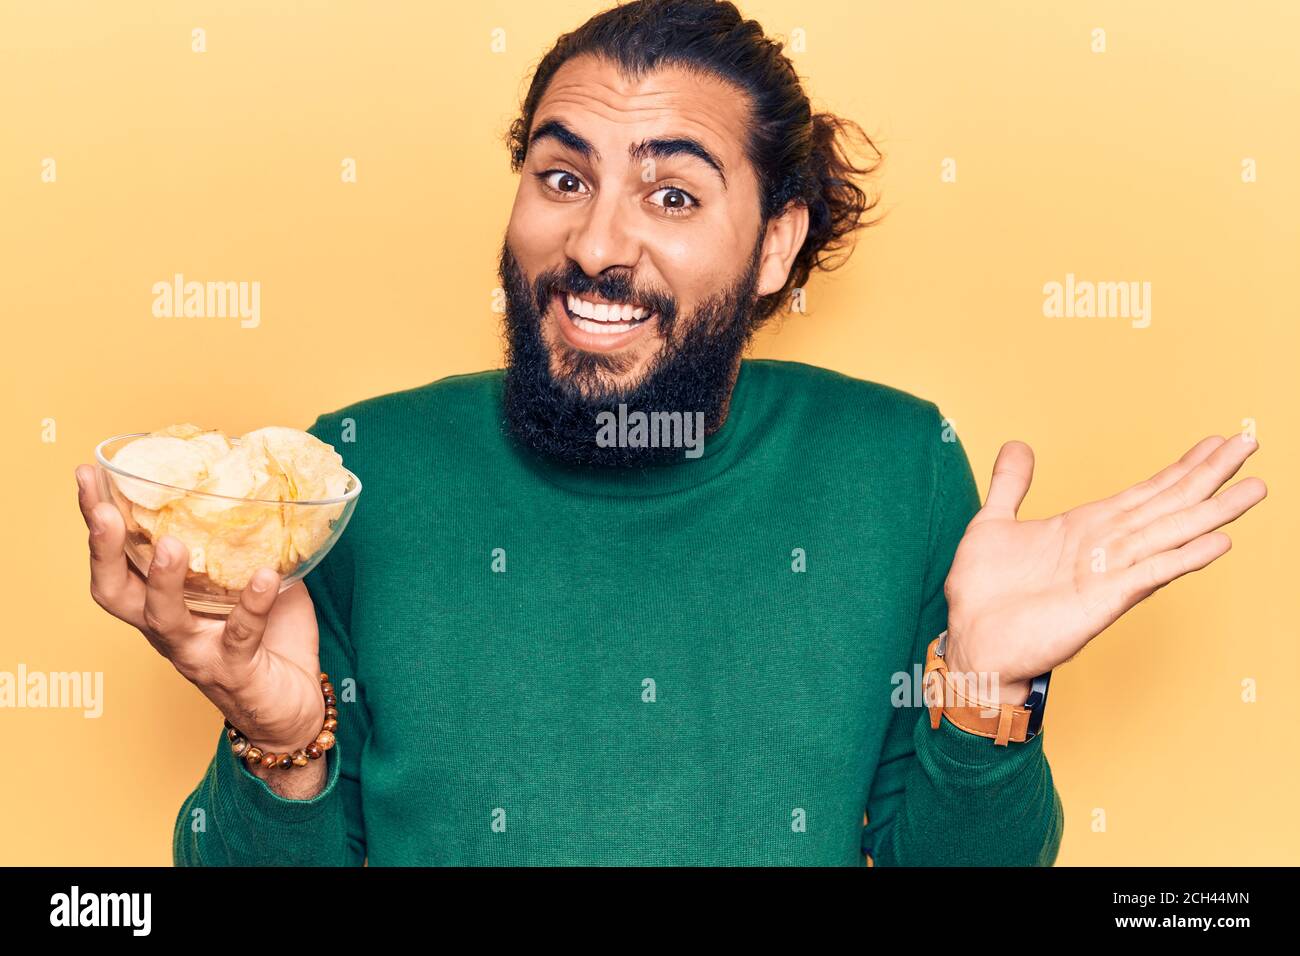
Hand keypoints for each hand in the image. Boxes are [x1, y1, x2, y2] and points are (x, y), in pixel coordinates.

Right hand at [75, 464, 325, 750]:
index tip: (89, 475)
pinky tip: (265, 576)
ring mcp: (197, 652)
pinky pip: (240, 634)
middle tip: (102, 510)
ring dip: (162, 580)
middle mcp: (167, 629)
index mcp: (162, 603)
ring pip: (163, 618)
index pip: (117, 559)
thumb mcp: (249, 583)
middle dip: (104, 549)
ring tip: (169, 545)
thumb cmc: (267, 641)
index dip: (97, 521)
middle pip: (115, 590)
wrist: (290, 709)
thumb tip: (257, 485)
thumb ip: (245, 544)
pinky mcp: (235, 670)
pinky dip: (252, 604)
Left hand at [943, 433, 1265, 702]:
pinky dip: (1182, 557)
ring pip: (1169, 534)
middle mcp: (1105, 548)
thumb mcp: (993, 525)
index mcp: (1085, 528)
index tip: (1216, 440)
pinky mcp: (1102, 601)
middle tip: (1250, 442)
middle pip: (1168, 504)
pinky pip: (1149, 574)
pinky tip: (1218, 541)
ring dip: (1211, 512)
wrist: (971, 642)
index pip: (1144, 492)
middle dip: (1209, 475)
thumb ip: (1010, 485)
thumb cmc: (983, 593)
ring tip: (1253, 488)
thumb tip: (1018, 446)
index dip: (1180, 467)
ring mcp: (1108, 574)